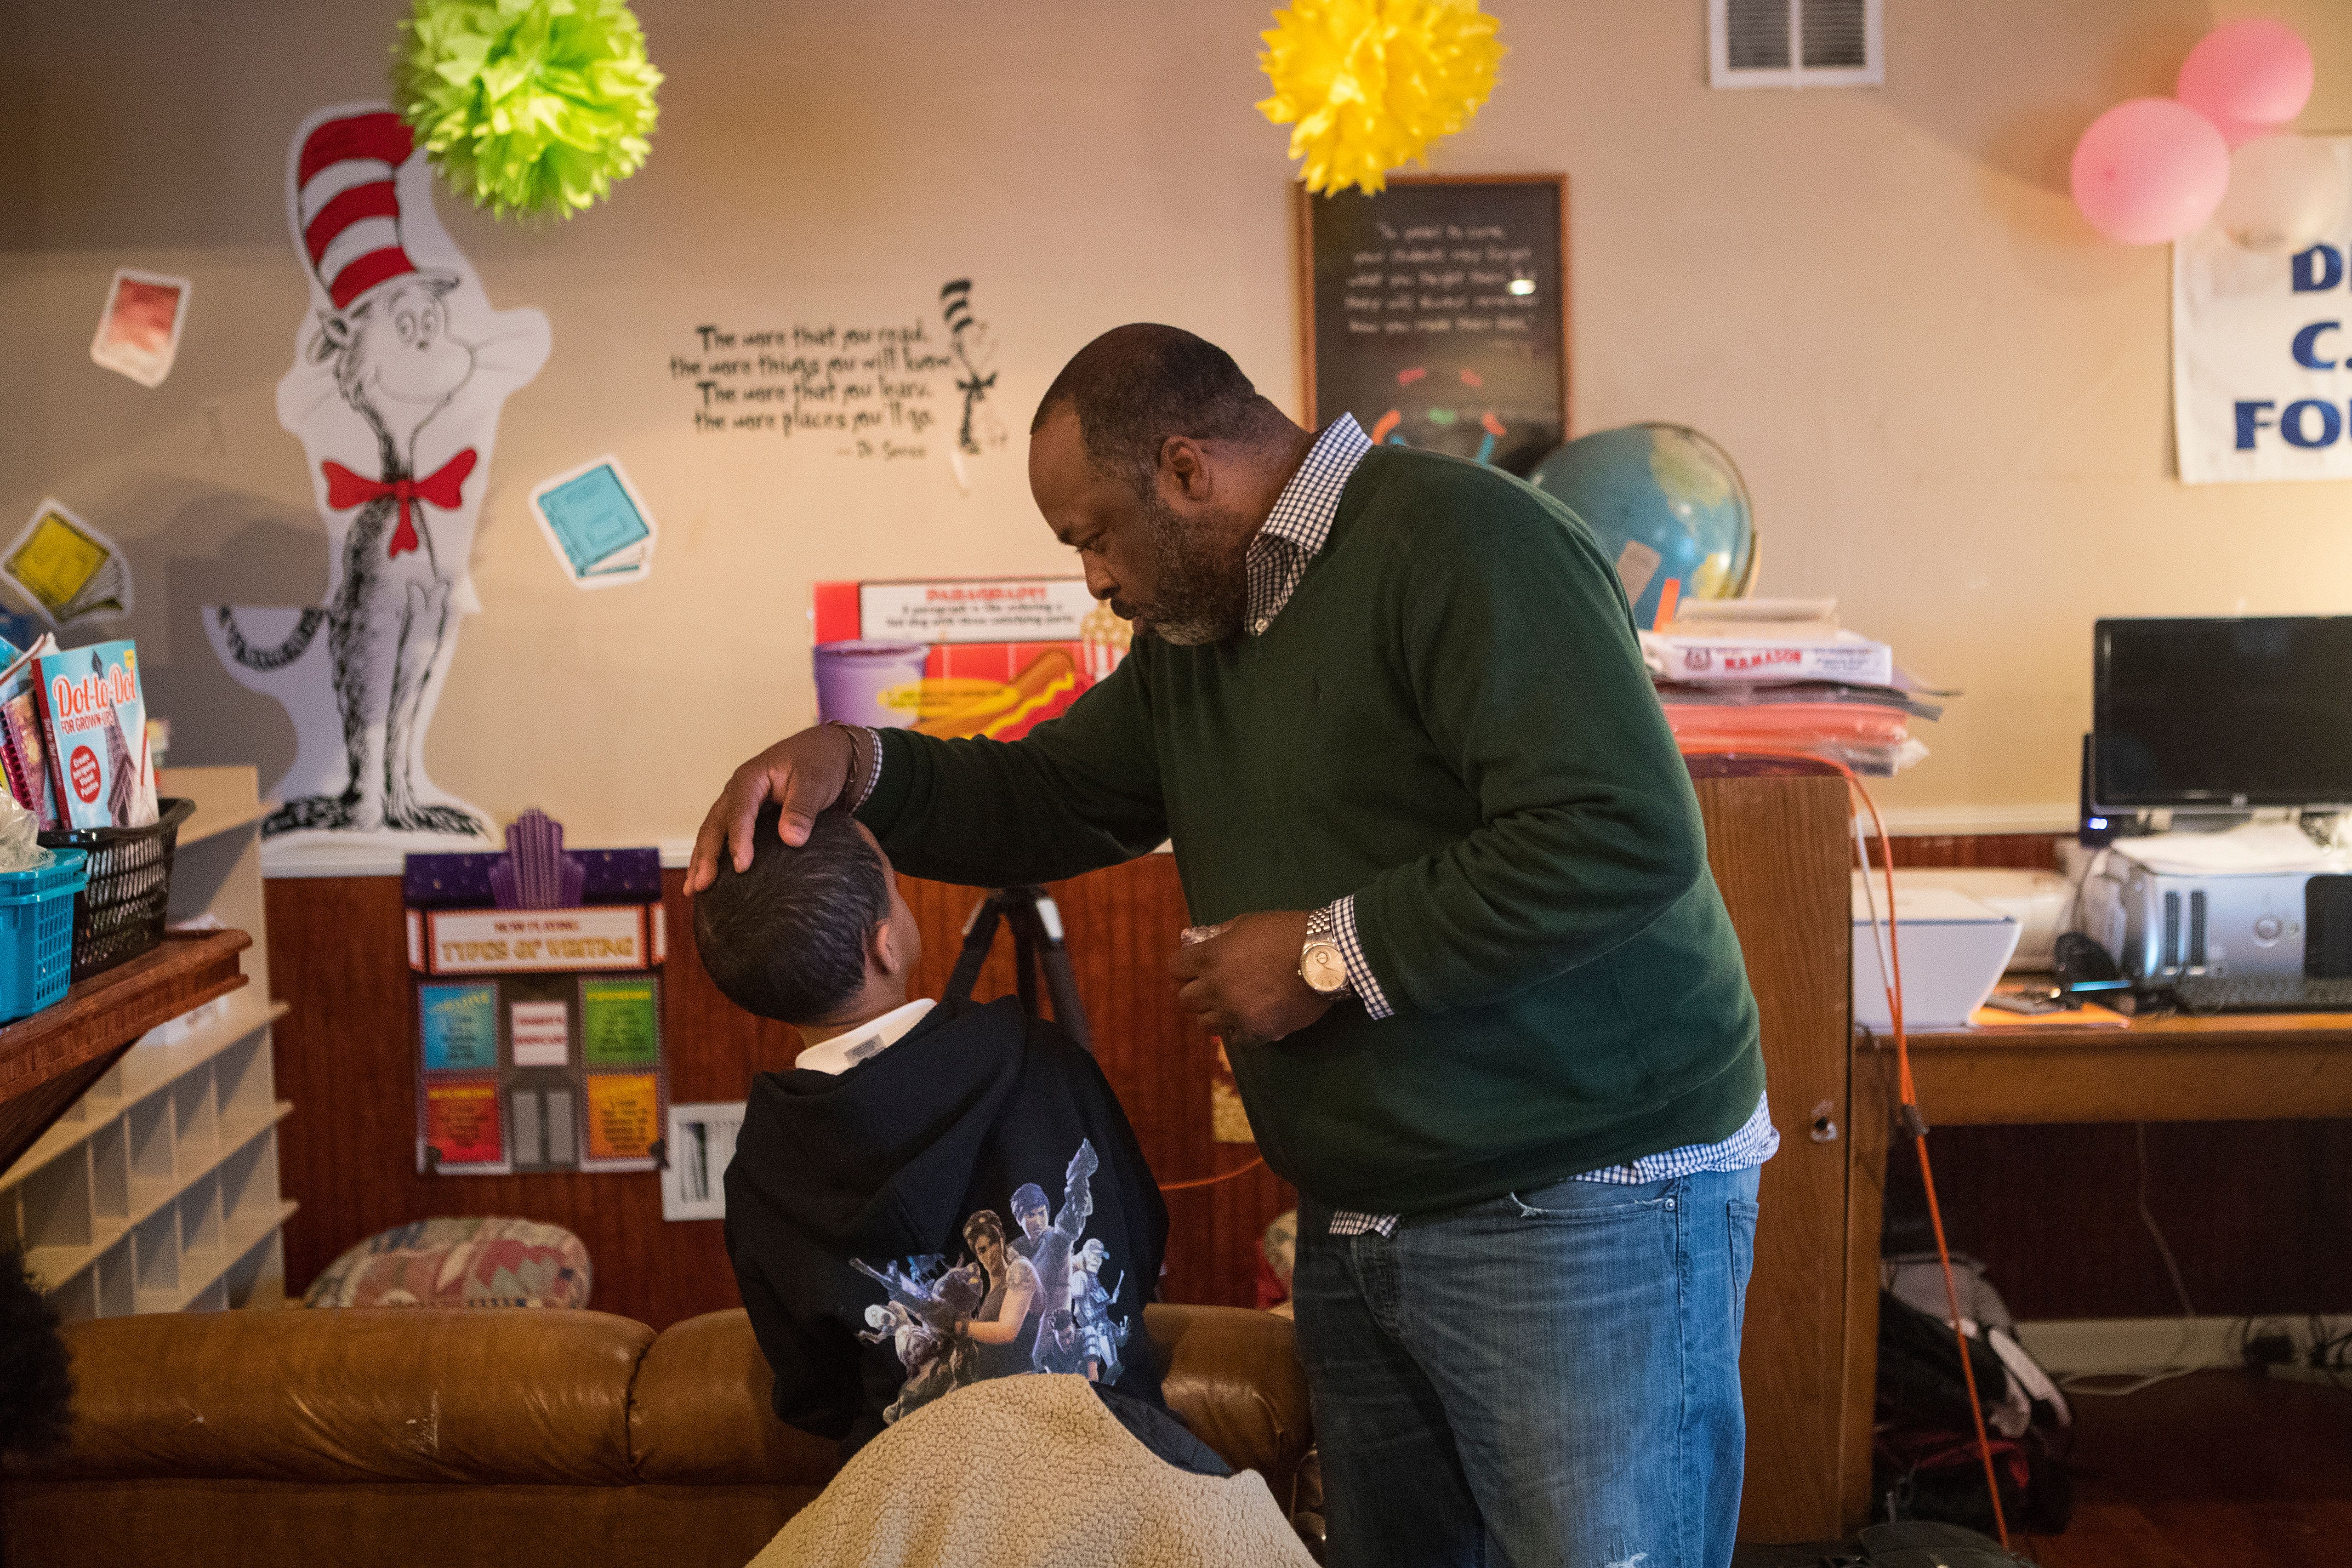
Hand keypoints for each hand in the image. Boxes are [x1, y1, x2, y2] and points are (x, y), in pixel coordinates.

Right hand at [686, 725, 856, 892]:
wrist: (826, 751)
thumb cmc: (819, 763)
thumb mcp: (815, 782)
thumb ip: (802, 809)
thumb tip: (791, 839)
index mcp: (751, 778)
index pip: (739, 812)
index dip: (739, 840)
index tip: (741, 866)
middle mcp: (737, 790)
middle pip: (715, 824)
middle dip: (706, 855)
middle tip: (701, 885)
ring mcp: (738, 803)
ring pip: (713, 832)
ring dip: (701, 859)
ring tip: (692, 889)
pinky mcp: (746, 815)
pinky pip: (723, 835)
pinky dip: (713, 855)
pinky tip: (707, 876)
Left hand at [1169, 910, 1335, 1044]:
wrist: (1325, 956)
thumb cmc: (1287, 932)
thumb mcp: (1248, 922)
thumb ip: (1219, 934)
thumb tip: (1194, 939)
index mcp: (1211, 957)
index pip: (1175, 968)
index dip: (1184, 967)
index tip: (1196, 967)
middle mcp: (1216, 987)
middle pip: (1185, 1000)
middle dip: (1196, 992)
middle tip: (1215, 988)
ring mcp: (1235, 1012)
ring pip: (1205, 1024)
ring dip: (1215, 1014)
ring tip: (1234, 1005)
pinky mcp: (1256, 1031)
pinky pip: (1236, 1038)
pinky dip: (1241, 1030)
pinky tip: (1253, 1019)